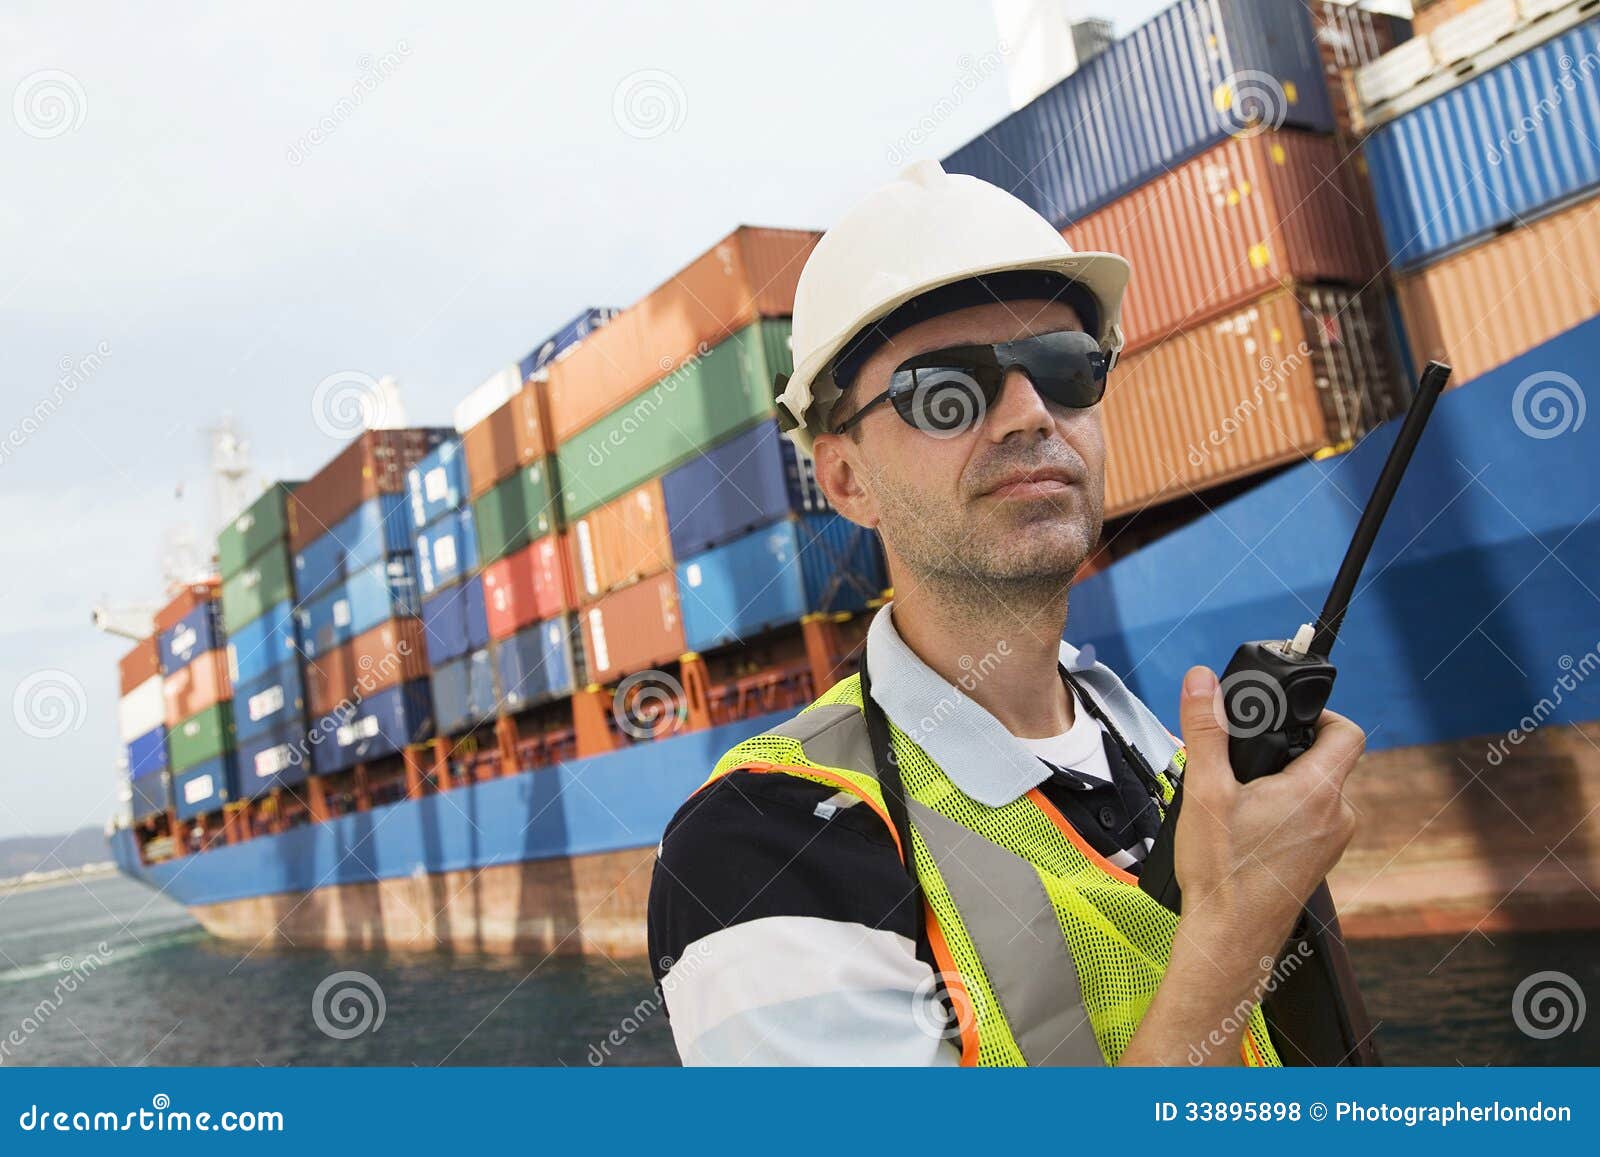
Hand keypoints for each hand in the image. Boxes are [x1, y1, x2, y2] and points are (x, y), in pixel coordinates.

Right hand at [1172, 664, 1364, 963]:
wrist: (1230, 938)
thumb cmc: (1223, 873)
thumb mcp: (1205, 790)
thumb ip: (1206, 729)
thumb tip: (1201, 681)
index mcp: (1317, 791)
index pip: (1345, 731)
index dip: (1319, 713)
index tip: (1284, 716)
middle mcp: (1337, 816)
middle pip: (1326, 759)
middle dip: (1286, 751)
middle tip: (1246, 761)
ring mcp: (1332, 842)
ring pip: (1317, 791)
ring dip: (1284, 784)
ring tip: (1241, 799)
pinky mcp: (1319, 861)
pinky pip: (1312, 819)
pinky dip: (1286, 813)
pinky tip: (1248, 829)